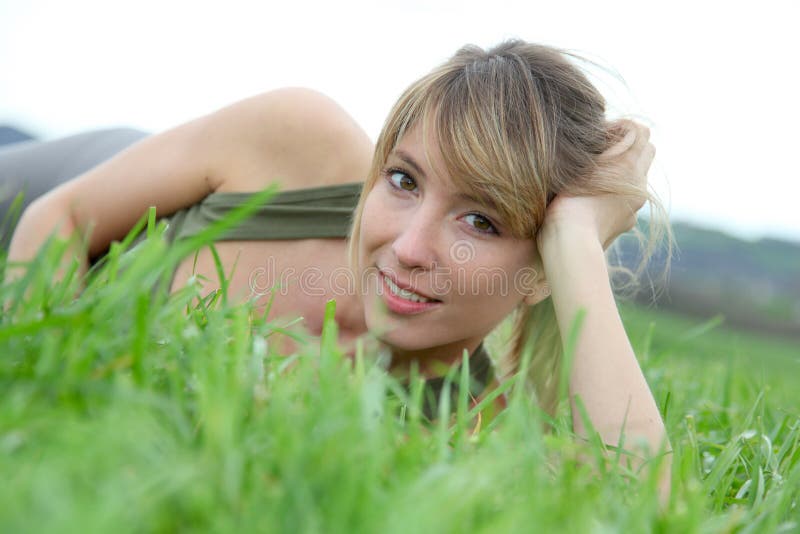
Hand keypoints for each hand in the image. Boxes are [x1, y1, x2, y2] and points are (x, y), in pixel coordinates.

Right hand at [537, 120, 654, 250]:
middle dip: (631, 146)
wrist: (571, 242)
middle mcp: (639, 183)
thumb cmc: (569, 200)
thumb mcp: (581, 164)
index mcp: (629, 164)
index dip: (623, 127)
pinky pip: (628, 200)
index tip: (604, 133)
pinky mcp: (628, 221)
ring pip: (638, 177)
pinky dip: (618, 194)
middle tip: (605, 150)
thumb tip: (610, 134)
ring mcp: (636, 205)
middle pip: (648, 151)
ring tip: (598, 176)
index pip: (642, 131)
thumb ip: (602, 146)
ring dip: (624, 171)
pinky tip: (596, 201)